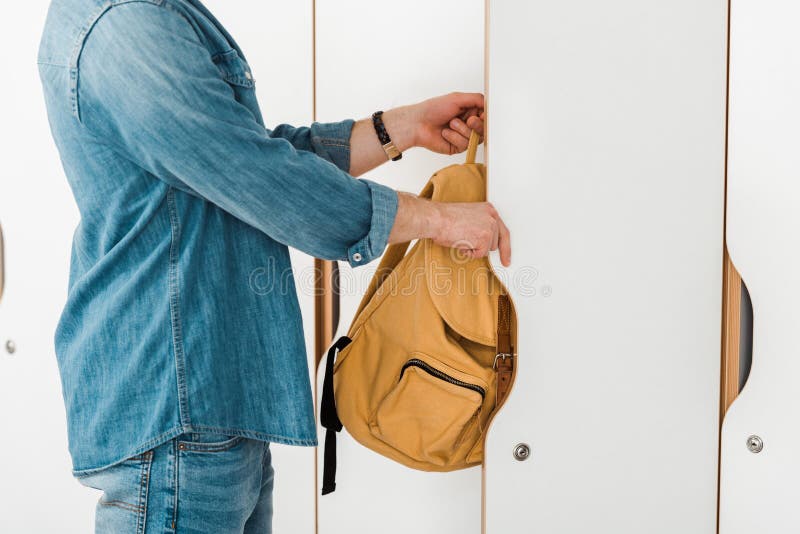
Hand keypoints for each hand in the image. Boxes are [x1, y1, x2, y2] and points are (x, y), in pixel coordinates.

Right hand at [388, 193, 510, 265]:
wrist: (436, 218)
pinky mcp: (484, 238)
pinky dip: (468, 252)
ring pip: (487, 249)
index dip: (505, 247)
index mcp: (489, 209)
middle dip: (482, 247)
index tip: (506, 259)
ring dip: (473, 248)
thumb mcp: (468, 216)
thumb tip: (481, 240)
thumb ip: (480, 225)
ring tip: (461, 237)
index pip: (503, 231)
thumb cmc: (445, 218)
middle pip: (495, 243)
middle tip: (468, 244)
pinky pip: (479, 254)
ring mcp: (489, 228)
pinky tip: (460, 241)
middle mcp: (492, 217)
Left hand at [408, 92, 485, 154]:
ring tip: (450, 123)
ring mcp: (463, 137)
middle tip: (468, 120)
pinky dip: (454, 137)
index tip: (481, 115)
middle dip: (477, 125)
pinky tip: (445, 133)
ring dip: (461, 129)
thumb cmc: (434, 108)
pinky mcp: (457, 147)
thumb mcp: (458, 98)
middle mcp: (468, 125)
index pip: (486, 117)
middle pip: (484, 129)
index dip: (486, 118)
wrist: (418, 123)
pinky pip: (464, 144)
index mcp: (469, 112)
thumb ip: (477, 99)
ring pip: (475, 138)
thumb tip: (490, 103)